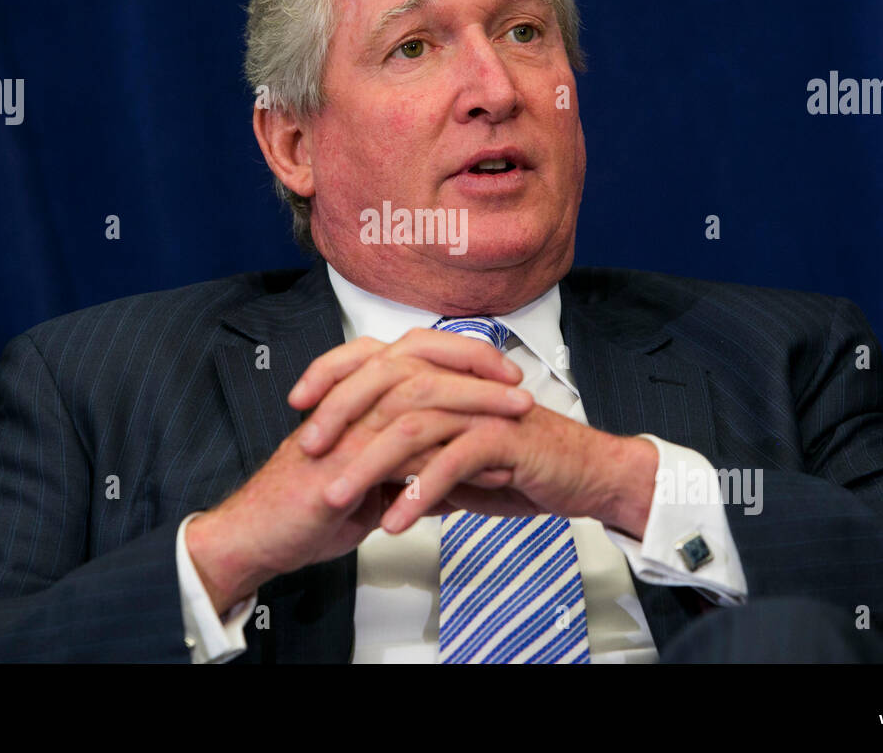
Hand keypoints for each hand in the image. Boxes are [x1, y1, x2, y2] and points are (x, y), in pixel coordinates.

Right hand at [186, 329, 535, 613]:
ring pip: (420, 398)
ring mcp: (346, 429)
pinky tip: (487, 468)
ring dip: (476, 405)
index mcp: (352, 394)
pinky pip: (408, 451)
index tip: (501, 370)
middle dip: (476, 367)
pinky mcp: (345, 464)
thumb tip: (448, 476)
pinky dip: (454, 457)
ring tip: (518, 417)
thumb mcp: (362, 481)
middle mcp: (349, 401)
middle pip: (420, 360)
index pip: (412, 351)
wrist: (256, 537)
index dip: (459, 353)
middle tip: (518, 383)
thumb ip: (402, 469)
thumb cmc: (301, 508)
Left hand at [324, 402, 659, 537]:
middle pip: (388, 383)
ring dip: (369, 464)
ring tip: (338, 498)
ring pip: (413, 425)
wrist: (584, 474)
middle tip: (309, 449)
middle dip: (341, 415)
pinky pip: (454, 462)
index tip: (298, 401)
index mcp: (443, 378)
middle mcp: (459, 384)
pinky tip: (397, 521)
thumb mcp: (452, 455)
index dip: (334, 372)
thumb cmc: (521, 462)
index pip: (378, 359)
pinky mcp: (505, 438)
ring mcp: (482, 408)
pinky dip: (420, 492)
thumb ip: (414, 452)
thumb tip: (369, 465)